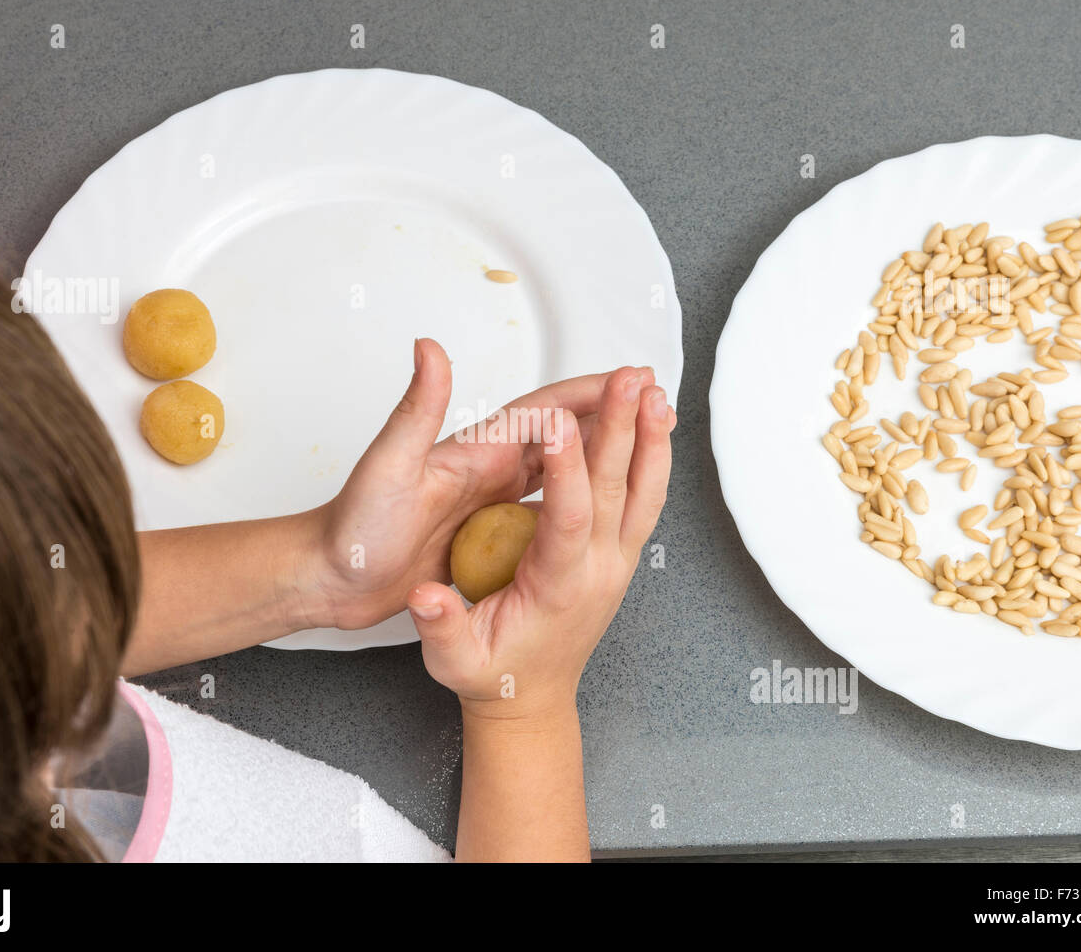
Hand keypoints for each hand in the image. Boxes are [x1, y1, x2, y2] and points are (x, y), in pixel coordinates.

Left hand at [302, 338, 633, 630]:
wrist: (328, 578)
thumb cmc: (352, 528)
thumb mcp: (387, 467)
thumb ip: (415, 409)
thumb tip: (428, 346)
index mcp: (474, 452)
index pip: (545, 413)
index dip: (592, 394)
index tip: (636, 379)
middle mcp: (485, 471)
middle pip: (561, 438)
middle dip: (610, 418)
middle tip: (657, 403)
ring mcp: (487, 504)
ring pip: (556, 475)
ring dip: (597, 459)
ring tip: (640, 450)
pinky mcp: (483, 539)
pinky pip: (541, 518)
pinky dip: (572, 507)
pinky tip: (594, 513)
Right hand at [403, 366, 675, 720]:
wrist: (531, 701)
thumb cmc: (493, 675)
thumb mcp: (454, 662)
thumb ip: (441, 628)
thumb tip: (425, 598)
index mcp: (559, 587)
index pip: (569, 518)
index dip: (565, 469)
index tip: (560, 422)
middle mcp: (598, 570)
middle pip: (616, 489)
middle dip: (620, 428)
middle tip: (626, 379)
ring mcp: (617, 562)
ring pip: (644, 490)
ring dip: (650, 437)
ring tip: (653, 388)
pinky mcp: (620, 555)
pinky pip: (646, 499)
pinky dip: (653, 457)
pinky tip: (654, 424)